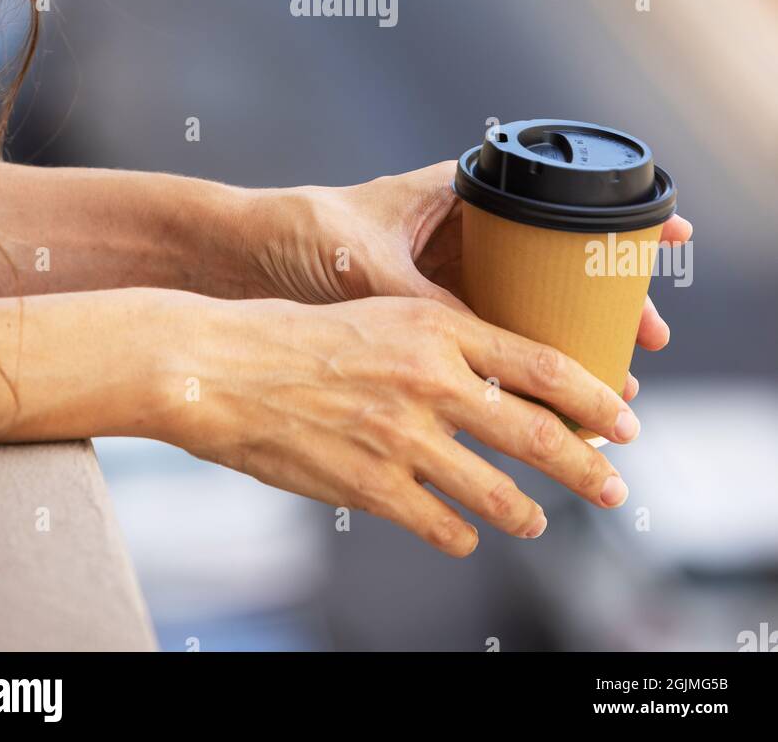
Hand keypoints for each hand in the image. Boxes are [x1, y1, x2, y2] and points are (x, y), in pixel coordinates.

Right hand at [154, 292, 651, 555]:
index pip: (543, 364)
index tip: (624, 416)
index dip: (594, 396)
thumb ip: (441, 345)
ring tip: (540, 517)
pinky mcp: (372, 487)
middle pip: (538, 433)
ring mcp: (403, 439)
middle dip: (586, 464)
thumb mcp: (381, 313)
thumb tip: (497, 379)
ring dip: (529, 511)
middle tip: (613, 484)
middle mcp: (431, 382)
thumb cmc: (294, 332)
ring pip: (499, 492)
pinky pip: (442, 525)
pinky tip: (465, 531)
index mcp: (436, 327)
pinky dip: (462, 532)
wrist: (221, 365)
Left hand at [249, 163, 691, 372]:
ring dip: (568, 336)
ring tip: (611, 377)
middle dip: (600, 294)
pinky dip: (519, 363)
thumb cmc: (296, 236)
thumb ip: (426, 308)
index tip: (664, 238)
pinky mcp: (422, 317)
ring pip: (524, 303)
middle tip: (647, 334)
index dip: (606, 221)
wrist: (235, 260)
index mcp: (452, 193)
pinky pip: (486, 339)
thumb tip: (483, 357)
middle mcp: (455, 231)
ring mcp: (442, 274)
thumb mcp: (368, 268)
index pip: (548, 200)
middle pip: (548, 259)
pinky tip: (546, 401)